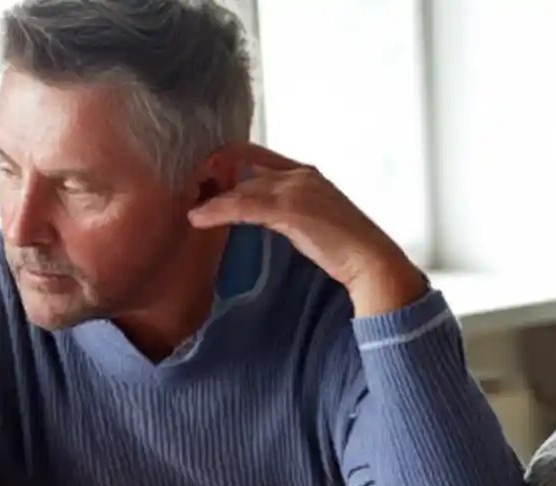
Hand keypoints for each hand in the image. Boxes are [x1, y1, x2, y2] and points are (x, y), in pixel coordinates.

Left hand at [188, 143, 426, 316]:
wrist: (371, 261)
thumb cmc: (345, 247)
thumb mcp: (311, 220)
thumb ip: (286, 212)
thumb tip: (259, 215)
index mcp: (306, 173)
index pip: (254, 154)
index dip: (225, 159)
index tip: (201, 173)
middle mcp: (300, 174)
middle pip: (243, 169)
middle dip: (210, 177)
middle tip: (184, 189)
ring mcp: (297, 189)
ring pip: (241, 187)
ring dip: (209, 198)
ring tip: (186, 206)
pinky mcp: (292, 209)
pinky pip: (245, 205)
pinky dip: (218, 211)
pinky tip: (199, 218)